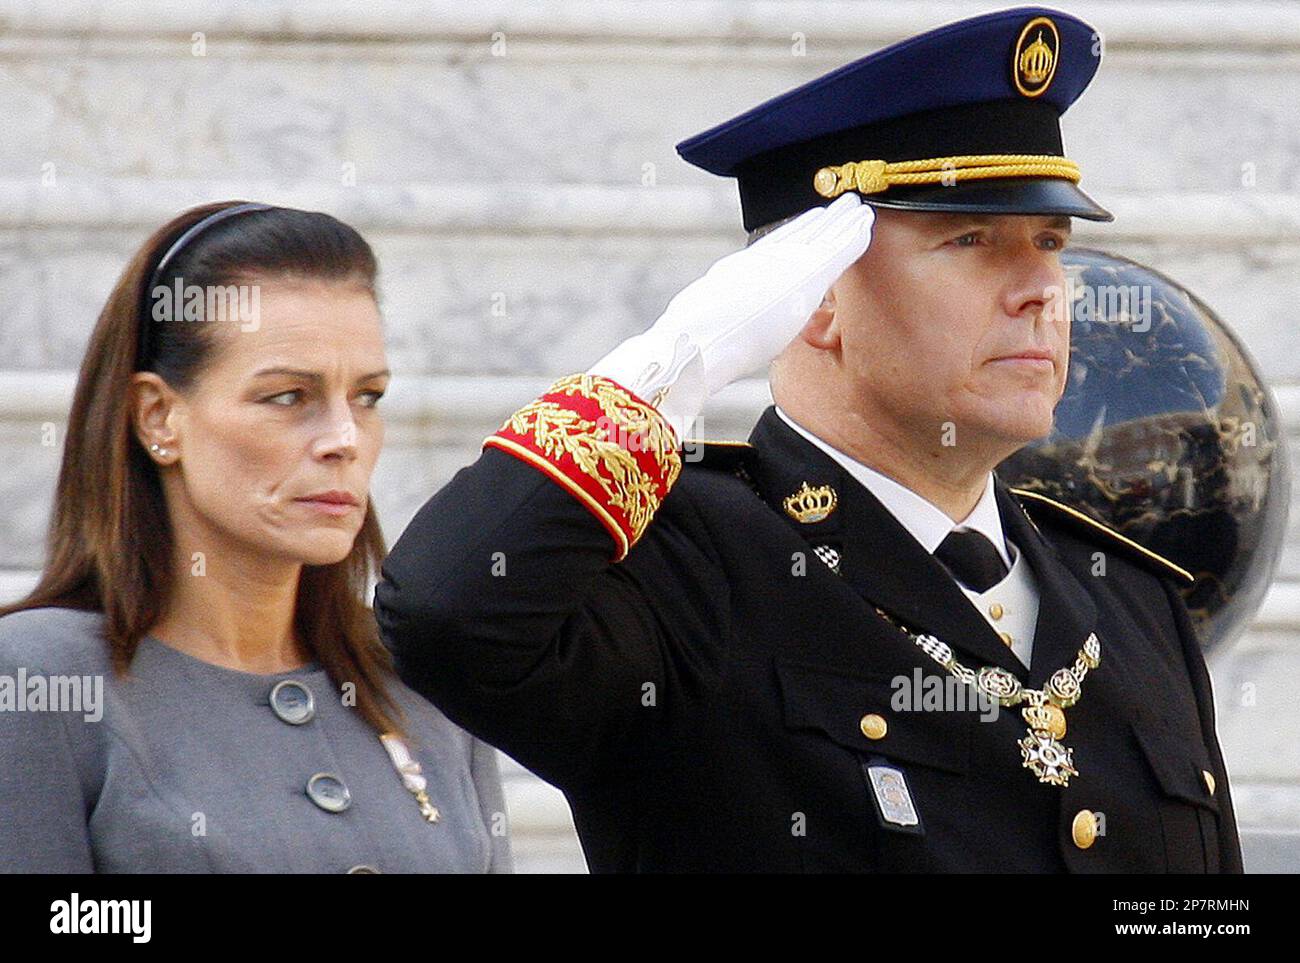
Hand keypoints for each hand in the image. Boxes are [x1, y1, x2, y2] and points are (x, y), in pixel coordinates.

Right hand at [589, 194, 874, 427]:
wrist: (694, 345)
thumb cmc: (691, 349)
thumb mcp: (702, 325)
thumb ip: (717, 320)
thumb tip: (701, 334)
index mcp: (740, 273)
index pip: (774, 248)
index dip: (795, 233)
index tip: (811, 220)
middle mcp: (761, 264)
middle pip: (799, 235)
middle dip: (821, 220)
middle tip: (841, 204)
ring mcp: (783, 267)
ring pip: (821, 236)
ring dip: (842, 220)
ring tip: (859, 205)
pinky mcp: (804, 276)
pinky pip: (836, 250)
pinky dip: (852, 236)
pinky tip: (866, 224)